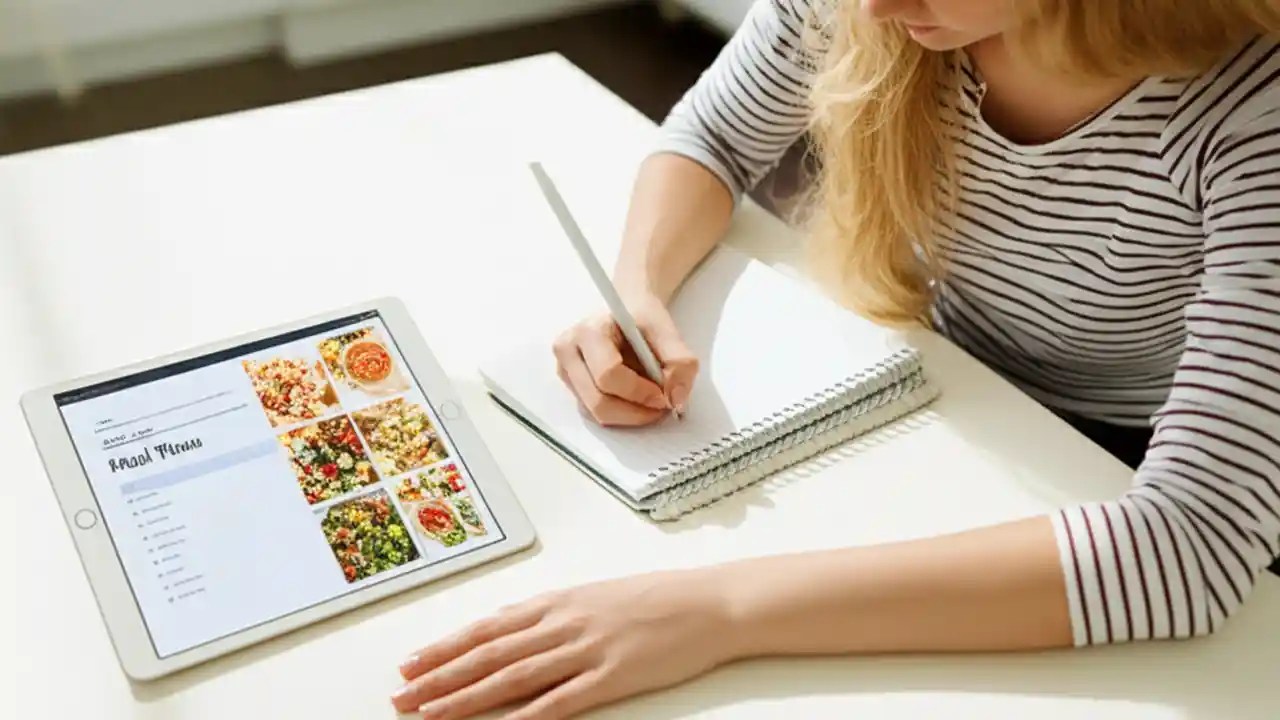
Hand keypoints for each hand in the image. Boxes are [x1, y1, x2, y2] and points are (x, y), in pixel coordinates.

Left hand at [390, 569, 736, 718]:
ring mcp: (585, 650)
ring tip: (431, 713)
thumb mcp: (595, 597)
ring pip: (512, 677)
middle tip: (402, 696)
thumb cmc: (655, 599)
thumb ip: (553, 615)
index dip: (445, 648)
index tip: (411, 664)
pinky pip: (559, 701)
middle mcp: (562, 623)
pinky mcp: (611, 677)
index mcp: (557, 602)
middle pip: (488, 654)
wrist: (707, 603)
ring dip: (466, 697)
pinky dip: (525, 717)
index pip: (487, 628)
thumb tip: (511, 629)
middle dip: (439, 677)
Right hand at [552, 293, 698, 426]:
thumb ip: (680, 362)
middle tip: (661, 407)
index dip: (640, 392)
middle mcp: (569, 351)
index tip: (664, 396)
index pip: (609, 375)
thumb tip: (676, 397)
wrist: (626, 310)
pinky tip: (635, 400)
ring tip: (650, 401)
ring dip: (629, 415)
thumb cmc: (642, 318)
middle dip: (635, 412)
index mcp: (590, 331)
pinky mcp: (571, 386)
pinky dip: (620, 414)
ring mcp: (566, 370)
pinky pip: (594, 414)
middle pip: (599, 402)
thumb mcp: (667, 330)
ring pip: (596, 413)